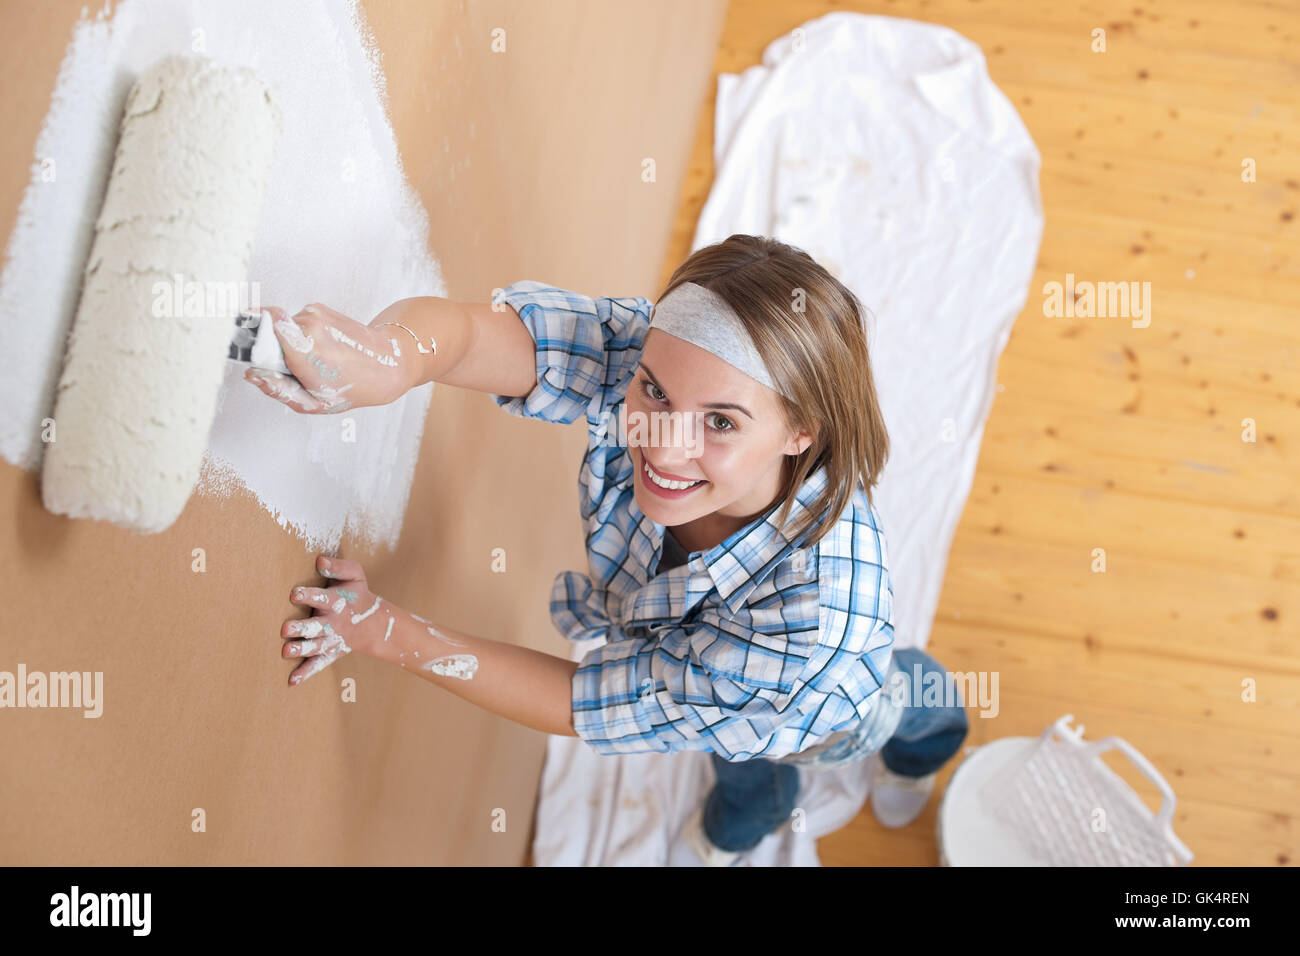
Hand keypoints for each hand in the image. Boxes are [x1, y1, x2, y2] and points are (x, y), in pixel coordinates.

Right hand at [245, 303, 415, 412]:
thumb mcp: (312, 402)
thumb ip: (277, 390)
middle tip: (291, 367)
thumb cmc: (351, 387)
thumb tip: (251, 374)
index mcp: (304, 351)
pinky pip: (295, 321)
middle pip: (267, 331)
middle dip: (271, 348)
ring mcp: (313, 313)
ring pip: (281, 326)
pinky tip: (319, 348)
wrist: (387, 363)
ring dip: (288, 342)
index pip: (262, 324)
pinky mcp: (318, 307)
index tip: (247, 348)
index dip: (249, 336)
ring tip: (311, 360)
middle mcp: (308, 326)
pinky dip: (301, 335)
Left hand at [280, 554, 398, 685]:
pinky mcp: (330, 653)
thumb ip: (338, 567)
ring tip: (286, 651)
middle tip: (286, 628)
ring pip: (316, 646)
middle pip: (317, 626)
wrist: (374, 623)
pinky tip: (292, 681)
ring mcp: (332, 640)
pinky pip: (319, 664)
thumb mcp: (355, 574)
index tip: (294, 594)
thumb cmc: (357, 593)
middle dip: (302, 628)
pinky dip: (307, 672)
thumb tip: (319, 561)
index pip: (323, 598)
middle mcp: (334, 622)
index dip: (309, 596)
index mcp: (337, 602)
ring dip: (302, 649)